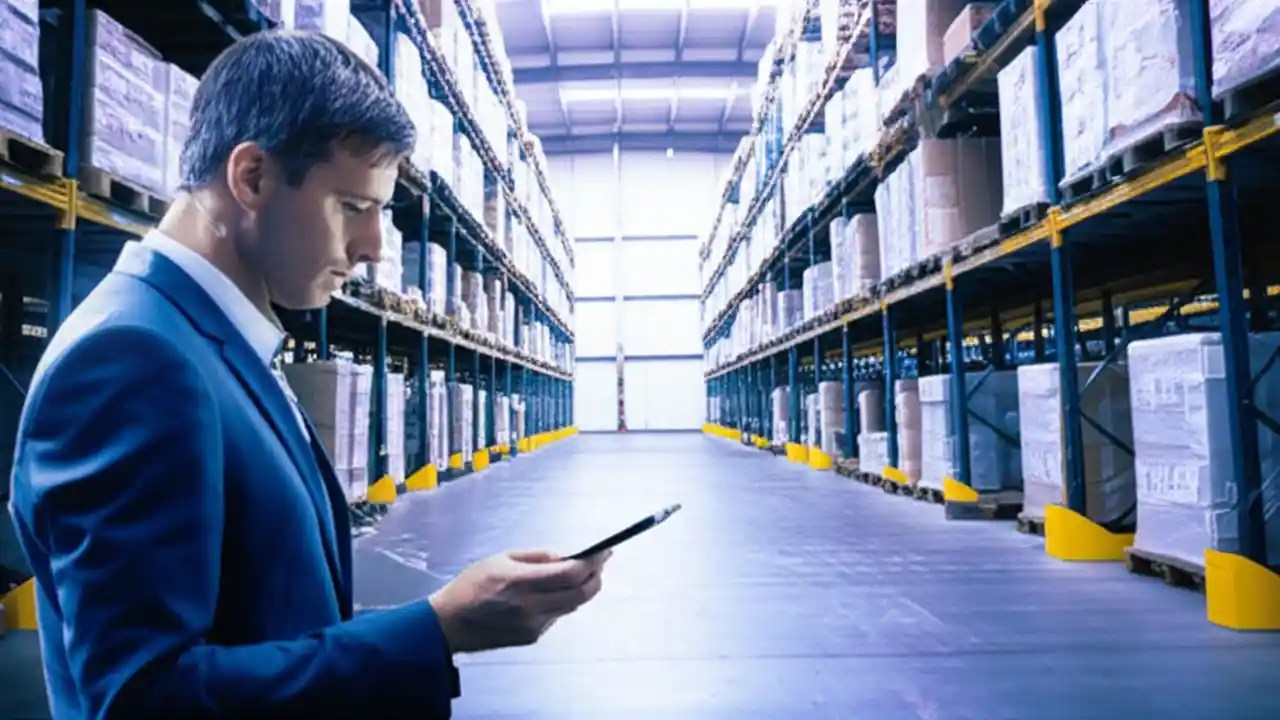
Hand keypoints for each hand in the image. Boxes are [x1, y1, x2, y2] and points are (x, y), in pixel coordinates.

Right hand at [428, 548, 610, 652]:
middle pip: (580, 594)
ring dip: (581, 590)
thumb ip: (536, 557)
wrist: (449, 623)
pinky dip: (561, 602)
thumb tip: (563, 557)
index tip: (604, 551)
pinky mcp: (531, 637)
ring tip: (582, 574)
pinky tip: (554, 593)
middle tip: (600, 563)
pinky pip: (556, 616)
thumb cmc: (471, 586)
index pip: (571, 573)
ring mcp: (533, 625)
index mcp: (522, 582)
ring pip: (571, 606)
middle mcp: (531, 606)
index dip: (593, 562)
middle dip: (596, 577)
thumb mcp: (501, 558)